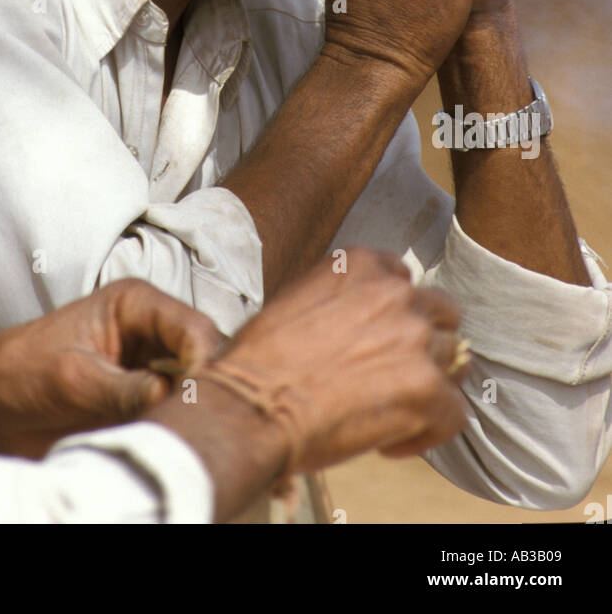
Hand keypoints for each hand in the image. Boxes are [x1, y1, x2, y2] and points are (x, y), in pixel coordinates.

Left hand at [0, 279, 220, 463]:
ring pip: (195, 389)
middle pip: (204, 358)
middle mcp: (151, 333)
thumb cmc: (19, 372)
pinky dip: (174, 431)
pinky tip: (165, 443)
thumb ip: (126, 389)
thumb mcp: (74, 379)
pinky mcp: (143, 402)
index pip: (194, 328)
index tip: (198, 398)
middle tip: (193, 423)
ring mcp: (150, 369)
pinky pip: (174, 416)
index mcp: (136, 305)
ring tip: (178, 435)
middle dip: (204, 390)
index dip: (204, 362)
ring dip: (190, 413)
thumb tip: (172, 399)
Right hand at [208, 248, 468, 471]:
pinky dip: (427, 432)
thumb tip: (353, 326)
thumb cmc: (258, 362)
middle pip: (441, 314)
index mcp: (360, 264)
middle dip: (424, 343)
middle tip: (399, 374)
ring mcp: (415, 339)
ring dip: (429, 385)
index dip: (396, 313)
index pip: (403, 279)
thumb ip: (337, 300)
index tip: (380, 339)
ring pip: (453, 360)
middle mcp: (395, 293)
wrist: (253, 406)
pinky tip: (389, 442)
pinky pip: (454, 413)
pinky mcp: (427, 389)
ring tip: (396, 410)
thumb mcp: (294, 300)